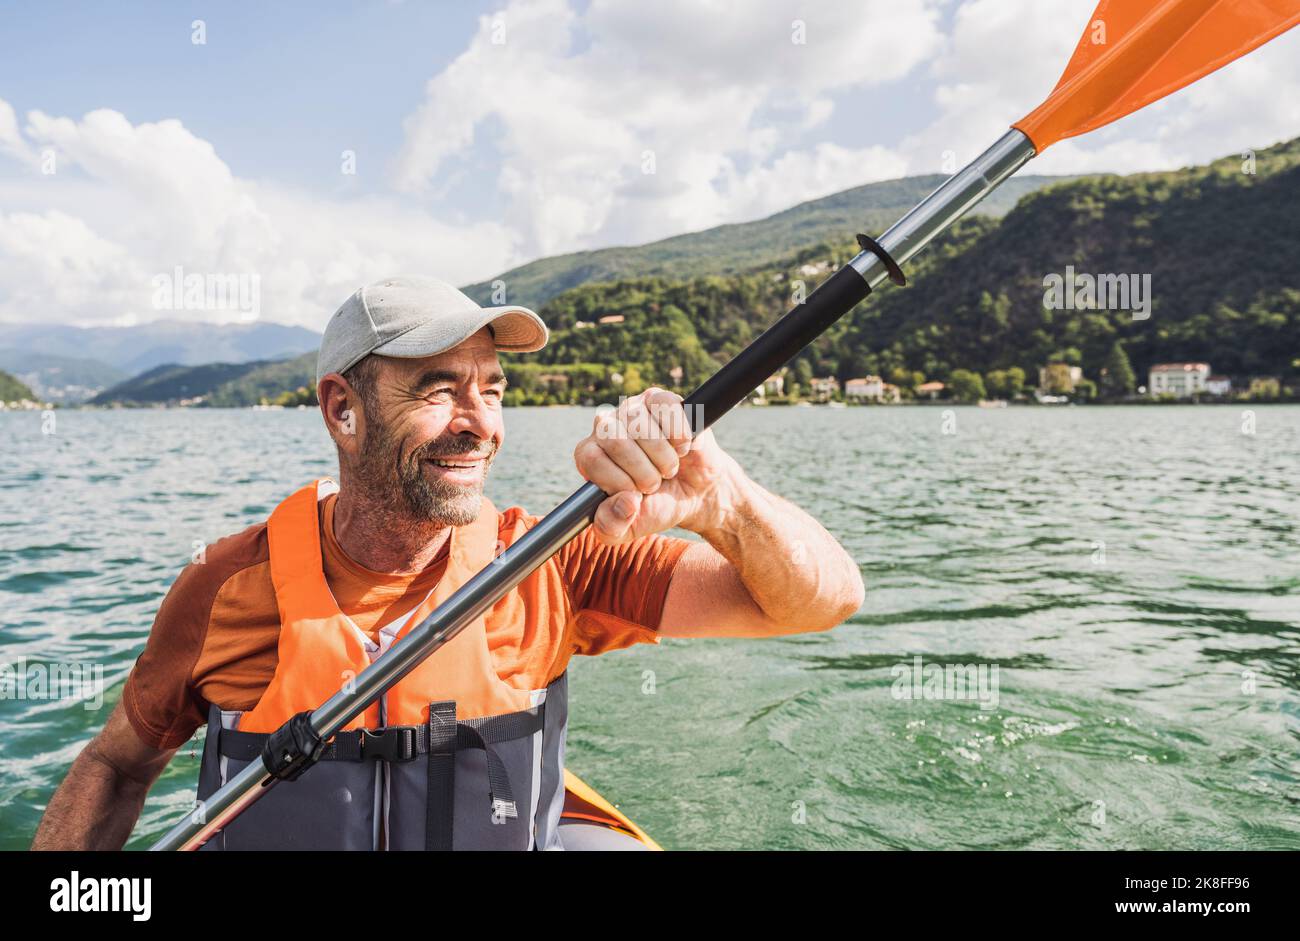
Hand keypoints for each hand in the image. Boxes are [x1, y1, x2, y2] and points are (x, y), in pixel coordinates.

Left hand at [574, 388, 743, 543]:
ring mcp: (633, 409)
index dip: (617, 480)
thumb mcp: (629, 527)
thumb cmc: (657, 506)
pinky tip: (681, 448)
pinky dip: (680, 436)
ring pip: (640, 423)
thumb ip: (611, 527)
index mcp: (591, 455)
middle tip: (654, 483)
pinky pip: (666, 408)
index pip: (590, 457)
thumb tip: (624, 502)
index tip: (635, 494)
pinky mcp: (660, 400)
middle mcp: (606, 427)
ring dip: (664, 457)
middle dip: (642, 470)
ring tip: (669, 468)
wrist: (696, 493)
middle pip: (614, 438)